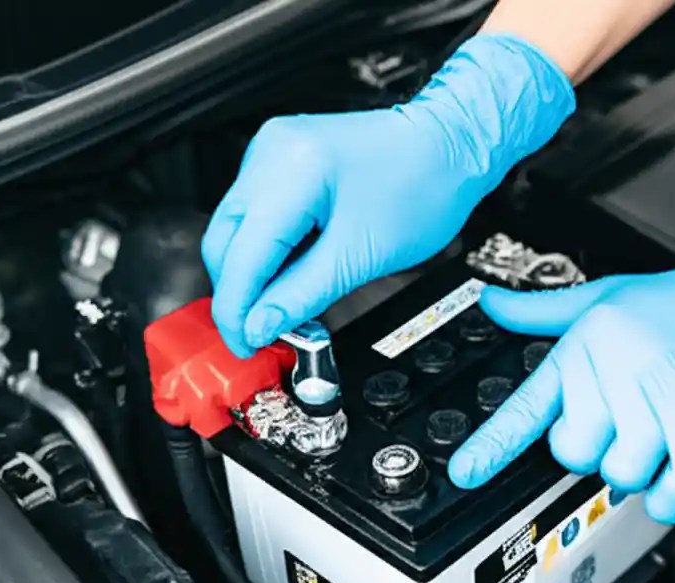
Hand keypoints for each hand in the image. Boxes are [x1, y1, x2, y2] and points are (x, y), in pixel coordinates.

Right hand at [202, 34, 574, 358]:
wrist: (450, 147)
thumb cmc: (423, 185)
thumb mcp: (359, 257)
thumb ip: (301, 295)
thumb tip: (261, 325)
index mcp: (290, 171)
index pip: (240, 256)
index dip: (236, 309)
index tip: (243, 342)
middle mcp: (271, 152)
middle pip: (224, 240)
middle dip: (237, 292)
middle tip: (255, 333)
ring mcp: (272, 150)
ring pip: (234, 227)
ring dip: (251, 271)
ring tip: (277, 304)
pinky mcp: (281, 157)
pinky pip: (254, 212)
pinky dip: (265, 247)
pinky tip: (285, 270)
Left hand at [448, 193, 674, 523]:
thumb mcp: (600, 298)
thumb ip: (539, 311)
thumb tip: (491, 303)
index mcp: (583, 347)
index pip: (527, 406)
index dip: (491, 447)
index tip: (465, 474)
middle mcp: (616, 373)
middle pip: (574, 455)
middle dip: (597, 448)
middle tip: (624, 421)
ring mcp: (661, 403)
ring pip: (620, 476)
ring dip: (638, 468)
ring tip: (658, 432)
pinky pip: (670, 491)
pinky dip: (671, 494)